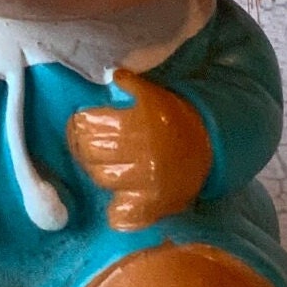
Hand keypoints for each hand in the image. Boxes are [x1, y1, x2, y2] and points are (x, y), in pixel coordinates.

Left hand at [66, 68, 211, 230]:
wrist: (207, 148)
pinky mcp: (152, 203)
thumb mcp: (156, 95)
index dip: (80, 125)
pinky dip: (114, 209)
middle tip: (84, 144)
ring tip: (99, 163)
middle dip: (82, 147)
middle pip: (91, 153)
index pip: (91, 126)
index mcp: (138, 124)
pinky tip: (115, 200)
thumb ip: (133, 84)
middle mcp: (140, 152)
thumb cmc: (174, 119)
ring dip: (95, 170)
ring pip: (101, 178)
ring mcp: (146, 180)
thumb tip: (113, 75)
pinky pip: (122, 211)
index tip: (79, 124)